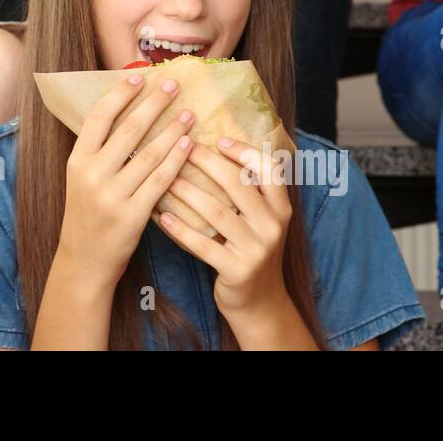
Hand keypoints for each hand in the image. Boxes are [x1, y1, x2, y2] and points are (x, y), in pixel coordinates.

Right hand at [57, 73, 193, 284]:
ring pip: (148, 154)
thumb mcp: (82, 178)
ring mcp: (111, 195)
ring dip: (171, 130)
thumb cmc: (88, 213)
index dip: (119, 95)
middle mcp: (91, 174)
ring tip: (189, 113)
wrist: (84, 261)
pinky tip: (188, 145)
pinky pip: (160, 181)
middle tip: (173, 85)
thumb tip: (127, 112)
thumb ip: (99, 151)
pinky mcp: (131, 215)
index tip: (138, 77)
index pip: (98, 118)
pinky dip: (176, 160)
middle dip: (153, 104)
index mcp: (77, 160)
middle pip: (127, 130)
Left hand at [158, 137, 293, 320]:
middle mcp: (272, 226)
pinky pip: (203, 245)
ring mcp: (256, 249)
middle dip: (207, 163)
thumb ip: (249, 192)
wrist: (260, 302)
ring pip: (217, 212)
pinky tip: (161, 217)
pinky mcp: (237, 270)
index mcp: (281, 208)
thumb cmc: (251, 250)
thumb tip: (214, 148)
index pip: (270, 169)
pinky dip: (180, 229)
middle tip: (181, 148)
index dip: (245, 151)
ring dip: (187, 193)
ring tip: (165, 179)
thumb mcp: (260, 220)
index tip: (218, 139)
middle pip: (238, 185)